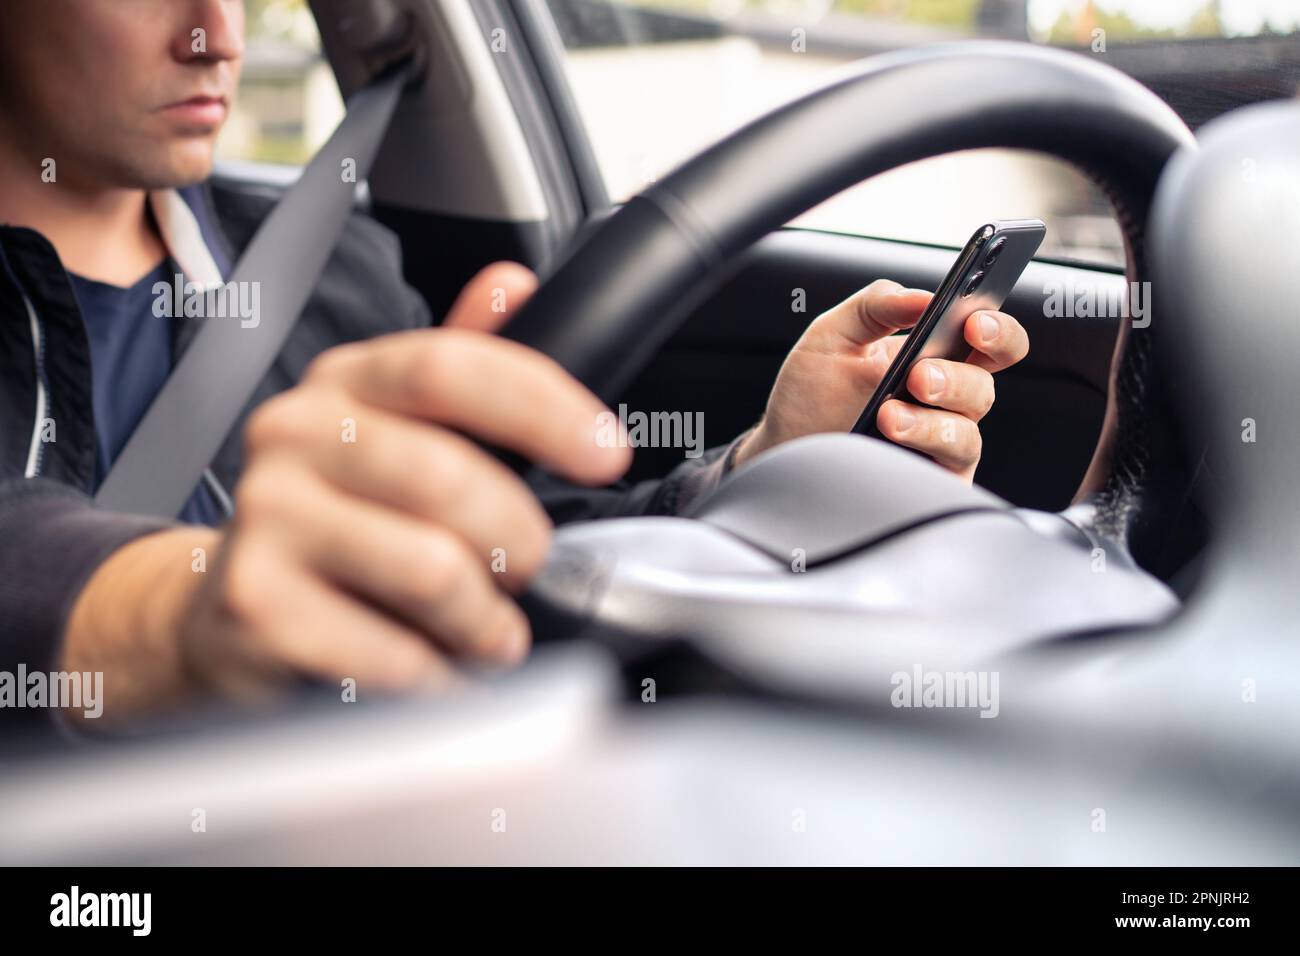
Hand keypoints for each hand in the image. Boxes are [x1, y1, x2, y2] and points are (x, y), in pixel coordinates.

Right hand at [64, 262, 629, 715]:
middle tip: (525, 571)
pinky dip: (438, 676)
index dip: (543, 407)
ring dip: (484, 618)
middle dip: (518, 540)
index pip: (450, 367)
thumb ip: (462, 367)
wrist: (224, 609)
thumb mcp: (395, 433)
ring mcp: (266, 518)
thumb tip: (514, 286)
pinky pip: (392, 653)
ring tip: (485, 630)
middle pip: (448, 477)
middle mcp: (293, 435)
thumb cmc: (337, 520)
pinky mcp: (255, 605)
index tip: (606, 452)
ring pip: (430, 568)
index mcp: (344, 383)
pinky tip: (435, 671)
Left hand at [732, 279, 1028, 482]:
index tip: (974, 323)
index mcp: (935, 357)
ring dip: (931, 422)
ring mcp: (939, 444)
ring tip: (887, 415)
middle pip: (985, 386)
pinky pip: (945, 471)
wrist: (782, 449)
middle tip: (920, 375)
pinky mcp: (928, 482)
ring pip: (966, 433)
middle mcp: (946, 402)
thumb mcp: (832, 335)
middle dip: (957, 378)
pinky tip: (889, 439)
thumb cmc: (811, 395)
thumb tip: (921, 298)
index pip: (990, 341)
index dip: (997, 330)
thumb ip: (874, 306)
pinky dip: (922, 451)